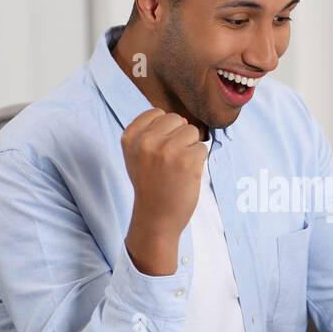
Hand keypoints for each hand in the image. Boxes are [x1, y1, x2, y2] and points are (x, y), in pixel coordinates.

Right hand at [121, 108, 207, 274]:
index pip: (157, 113)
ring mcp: (167, 150)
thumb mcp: (136, 156)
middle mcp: (147, 141)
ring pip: (192, 131)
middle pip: (177, 119)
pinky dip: (199, 161)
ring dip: (191, 148)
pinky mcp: (187, 160)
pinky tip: (187, 174)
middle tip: (171, 160)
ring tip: (179, 167)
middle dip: (180, 136)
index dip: (165, 129)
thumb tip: (179, 119)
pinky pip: (202, 147)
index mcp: (130, 137)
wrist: (156, 218)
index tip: (159, 149)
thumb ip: (149, 134)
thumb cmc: (150, 185)